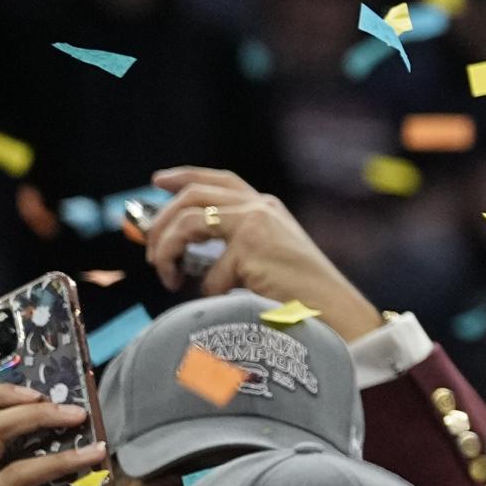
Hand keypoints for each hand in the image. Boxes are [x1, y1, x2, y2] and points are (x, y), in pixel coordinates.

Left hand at [139, 168, 379, 342]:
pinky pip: (209, 271)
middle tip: (151, 251)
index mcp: (266, 206)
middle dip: (161, 221)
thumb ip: (234, 244)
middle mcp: (260, 207)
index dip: (185, 176)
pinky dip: (207, 290)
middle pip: (193, 196)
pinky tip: (220, 300)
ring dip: (167, 251)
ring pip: (188, 222)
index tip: (157, 181)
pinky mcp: (251, 248)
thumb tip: (185, 248)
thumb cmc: (303, 291)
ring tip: (169, 277)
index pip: (219, 179)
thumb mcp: (269, 255)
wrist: (334, 308)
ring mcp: (255, 224)